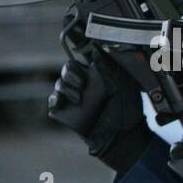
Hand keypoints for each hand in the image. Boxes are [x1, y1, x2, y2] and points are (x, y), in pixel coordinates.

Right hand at [47, 25, 148, 171]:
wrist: (125, 134)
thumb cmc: (127, 109)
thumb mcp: (124, 84)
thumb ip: (110, 66)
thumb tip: (97, 48)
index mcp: (94, 77)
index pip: (77, 63)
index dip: (76, 64)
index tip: (84, 69)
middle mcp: (82, 86)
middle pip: (65, 72)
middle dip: (70, 75)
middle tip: (82, 84)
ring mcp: (74, 99)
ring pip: (59, 85)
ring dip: (65, 88)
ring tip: (79, 98)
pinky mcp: (68, 113)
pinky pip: (54, 103)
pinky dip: (55, 100)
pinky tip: (63, 102)